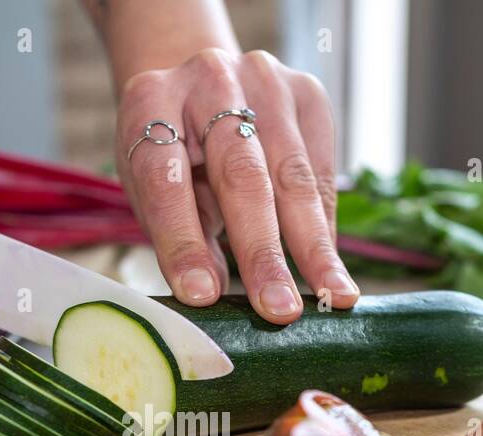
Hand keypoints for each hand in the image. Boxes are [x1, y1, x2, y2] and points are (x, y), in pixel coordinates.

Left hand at [116, 49, 357, 323]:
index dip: (182, 240)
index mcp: (151, 102)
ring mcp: (265, 80)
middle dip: (262, 250)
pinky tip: (331, 267)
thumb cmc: (171, 154)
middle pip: (239, 174)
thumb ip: (179, 237)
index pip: (165, 178)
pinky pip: (322, 171)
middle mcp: (209, 79)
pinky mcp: (307, 93)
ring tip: (330, 296)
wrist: (199, 85)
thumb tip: (209, 293)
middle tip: (279, 309)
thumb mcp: (152, 190)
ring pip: (294, 175)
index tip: (201, 296)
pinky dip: (326, 224)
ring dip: (314, 244)